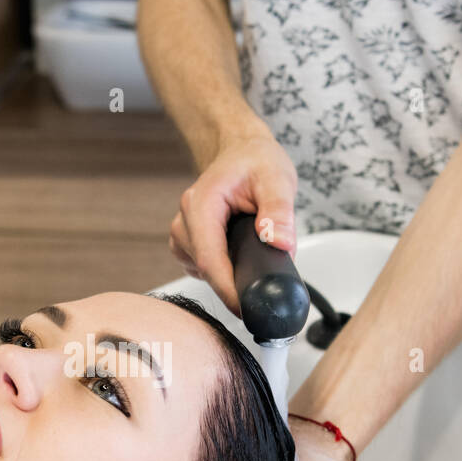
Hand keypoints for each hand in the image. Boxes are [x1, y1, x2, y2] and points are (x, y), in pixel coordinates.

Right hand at [169, 129, 298, 317]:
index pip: (208, 259)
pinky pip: (203, 270)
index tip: (248, 308)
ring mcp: (182, 235)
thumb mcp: (276, 179)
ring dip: (231, 274)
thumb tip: (279, 242)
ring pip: (203, 273)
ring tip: (255, 254)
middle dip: (235, 282)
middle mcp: (184, 221)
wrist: (241, 153)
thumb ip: (279, 211)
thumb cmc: (255, 163)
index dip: (228, 289)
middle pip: (205, 270)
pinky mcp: (187, 246)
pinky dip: (224, 270)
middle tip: (268, 281)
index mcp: (200, 204)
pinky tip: (239, 253)